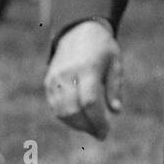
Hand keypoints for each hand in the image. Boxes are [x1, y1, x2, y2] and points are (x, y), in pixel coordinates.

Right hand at [44, 20, 121, 139]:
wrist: (77, 29)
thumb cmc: (101, 47)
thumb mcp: (115, 61)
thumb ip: (114, 86)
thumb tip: (115, 111)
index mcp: (87, 68)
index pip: (89, 102)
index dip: (97, 121)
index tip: (105, 132)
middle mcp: (68, 73)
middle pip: (73, 110)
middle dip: (87, 127)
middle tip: (99, 133)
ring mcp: (56, 78)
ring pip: (61, 111)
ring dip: (76, 125)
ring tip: (90, 127)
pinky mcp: (49, 81)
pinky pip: (55, 106)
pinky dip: (66, 117)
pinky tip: (79, 119)